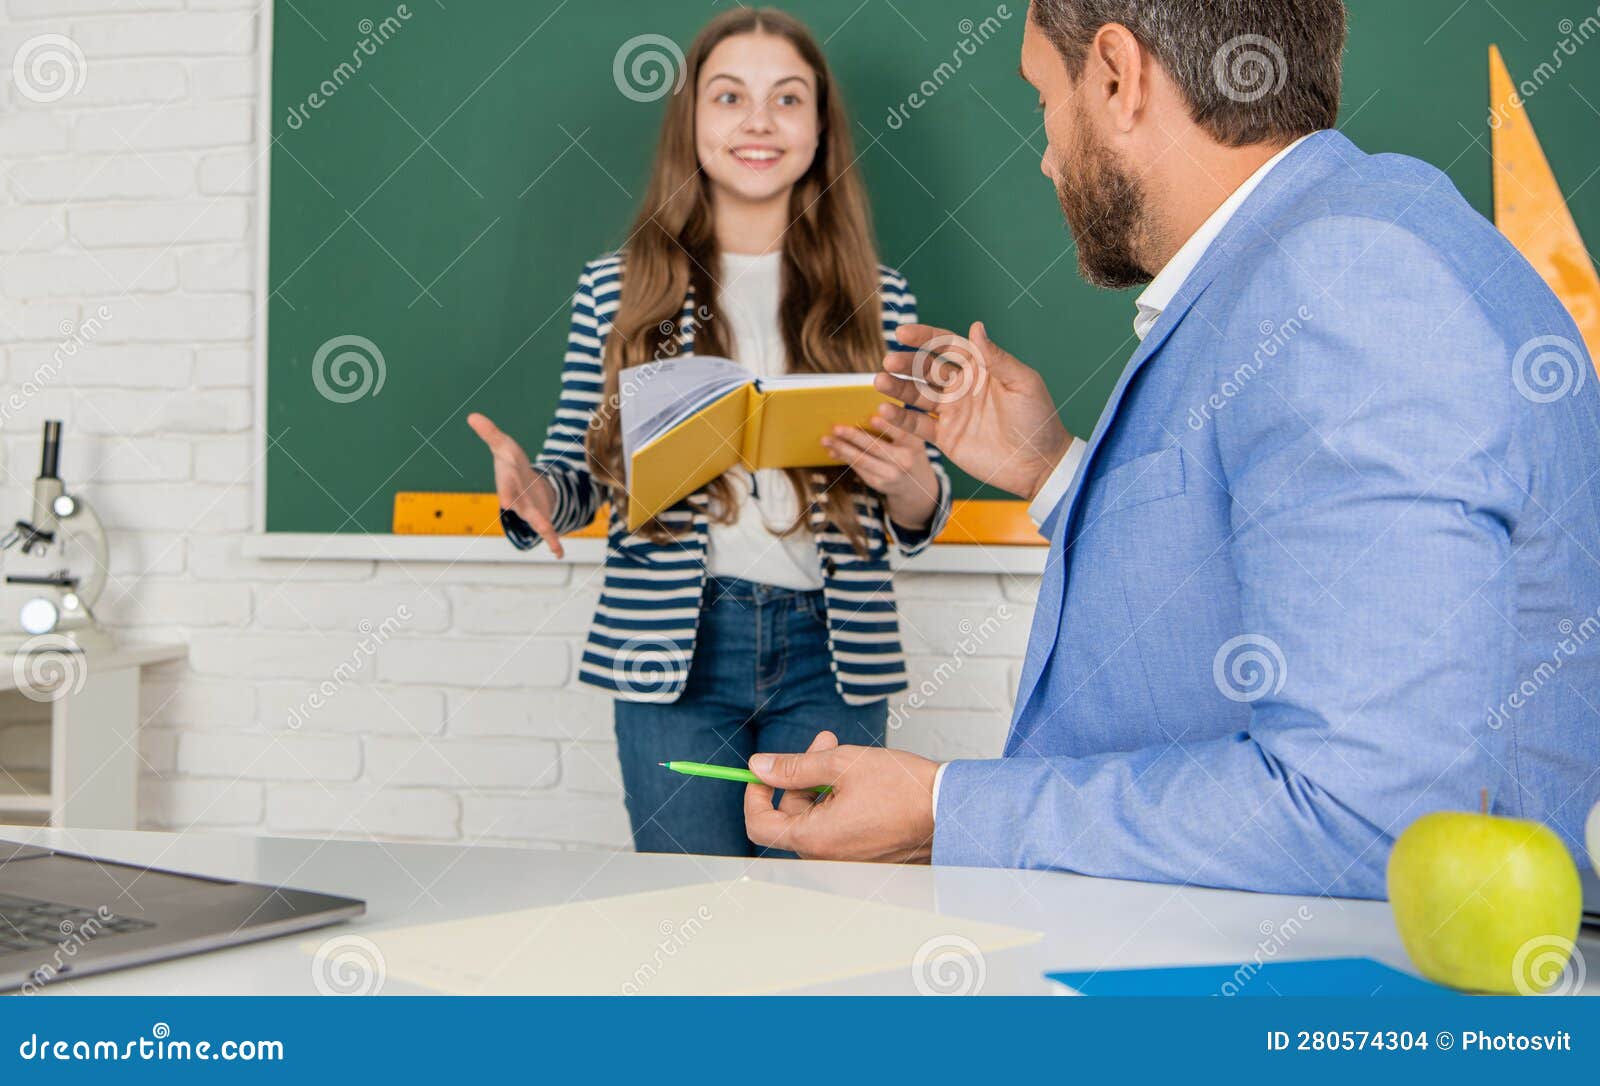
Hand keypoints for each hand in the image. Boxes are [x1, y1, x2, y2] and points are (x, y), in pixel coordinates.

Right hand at [466, 412, 563, 557]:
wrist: (525, 486)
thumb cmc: (512, 466)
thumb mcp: (504, 446)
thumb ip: (490, 434)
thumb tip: (472, 415)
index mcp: (509, 479)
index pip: (506, 482)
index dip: (505, 489)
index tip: (504, 499)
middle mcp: (516, 497)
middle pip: (516, 500)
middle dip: (513, 501)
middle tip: (508, 506)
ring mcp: (529, 510)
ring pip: (533, 519)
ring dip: (540, 526)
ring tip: (549, 539)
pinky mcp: (541, 518)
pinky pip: (547, 532)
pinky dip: (553, 542)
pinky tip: (559, 554)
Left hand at [743, 730, 939, 862]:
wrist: (951, 810)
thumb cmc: (904, 788)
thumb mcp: (841, 763)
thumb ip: (794, 766)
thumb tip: (760, 766)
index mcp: (815, 838)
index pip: (759, 825)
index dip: (755, 794)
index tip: (765, 772)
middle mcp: (827, 859)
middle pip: (791, 816)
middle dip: (801, 777)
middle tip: (824, 743)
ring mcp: (846, 862)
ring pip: (815, 820)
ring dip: (822, 787)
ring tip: (847, 758)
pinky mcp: (864, 859)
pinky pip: (837, 830)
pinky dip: (839, 804)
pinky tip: (860, 782)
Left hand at [821, 420, 938, 530]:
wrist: (915, 485)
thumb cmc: (908, 451)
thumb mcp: (911, 439)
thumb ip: (895, 426)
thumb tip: (863, 413)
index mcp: (914, 444)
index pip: (901, 433)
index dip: (887, 426)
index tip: (872, 417)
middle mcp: (904, 460)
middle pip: (876, 447)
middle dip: (854, 437)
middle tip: (836, 427)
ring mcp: (891, 474)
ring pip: (862, 460)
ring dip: (842, 449)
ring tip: (826, 439)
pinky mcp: (878, 483)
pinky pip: (858, 469)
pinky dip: (844, 458)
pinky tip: (833, 451)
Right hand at [876, 322, 1073, 500]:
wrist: (1039, 464)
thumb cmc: (1038, 420)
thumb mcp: (1022, 383)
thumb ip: (996, 357)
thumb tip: (976, 326)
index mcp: (979, 368)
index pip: (946, 345)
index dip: (924, 337)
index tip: (902, 332)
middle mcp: (961, 387)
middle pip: (926, 369)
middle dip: (906, 363)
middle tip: (889, 362)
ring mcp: (952, 412)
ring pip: (917, 395)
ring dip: (897, 388)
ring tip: (879, 382)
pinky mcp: (946, 436)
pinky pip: (918, 425)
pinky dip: (900, 419)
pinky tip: (884, 411)